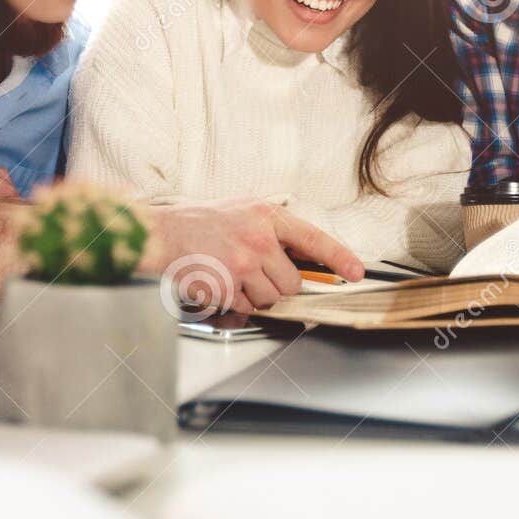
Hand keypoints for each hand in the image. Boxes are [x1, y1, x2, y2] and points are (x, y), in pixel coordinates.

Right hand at [139, 197, 364, 313]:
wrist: (163, 234)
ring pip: (272, 298)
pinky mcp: (227, 286)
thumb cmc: (201, 222)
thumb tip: (307, 256)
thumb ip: (275, 229)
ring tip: (234, 275)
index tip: (356, 273)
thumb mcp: (245, 210)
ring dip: (256, 295)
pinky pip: (248, 307)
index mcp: (267, 216)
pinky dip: (238, 302)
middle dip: (277, 284)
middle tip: (254, 272)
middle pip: (291, 282)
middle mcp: (259, 239)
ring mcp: (243, 264)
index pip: (314, 239)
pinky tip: (222, 283)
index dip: (340, 258)